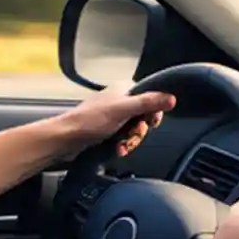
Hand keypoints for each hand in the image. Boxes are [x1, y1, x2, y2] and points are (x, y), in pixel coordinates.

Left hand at [59, 83, 176, 158]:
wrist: (67, 139)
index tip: (149, 123)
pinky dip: (123, 145)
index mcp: (124, 89)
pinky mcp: (108, 130)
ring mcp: (114, 116)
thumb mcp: (123, 110)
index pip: (151, 97)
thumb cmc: (89, 121)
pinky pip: (124, 138)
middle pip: (144, 117)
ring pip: (135, 130)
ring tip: (121, 146)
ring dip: (130, 141)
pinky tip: (117, 149)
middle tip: (130, 136)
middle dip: (139, 131)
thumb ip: (148, 103)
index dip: (153, 113)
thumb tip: (171, 98)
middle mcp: (120, 100)